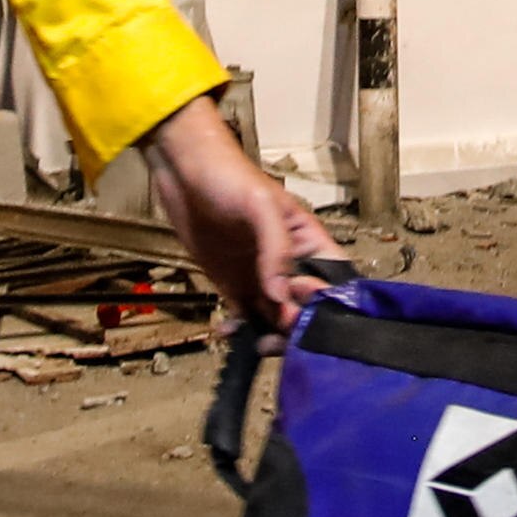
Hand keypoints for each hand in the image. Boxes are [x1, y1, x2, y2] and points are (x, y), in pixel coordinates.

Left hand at [141, 92, 341, 330]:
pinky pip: (245, 318)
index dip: (328, 302)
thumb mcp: (261, 205)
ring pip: (278, 320)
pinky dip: (242, 332)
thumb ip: (276, 248)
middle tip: (279, 332)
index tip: (308, 311)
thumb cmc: (229, 176)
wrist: (183, 172)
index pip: (333, 280)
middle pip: (308, 309)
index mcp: (308, 241)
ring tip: (259, 344)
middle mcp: (289, 265)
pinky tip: (231, 333)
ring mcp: (261, 278)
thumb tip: (281, 296)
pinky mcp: (233, 287)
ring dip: (273, 337)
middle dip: (299, 327)